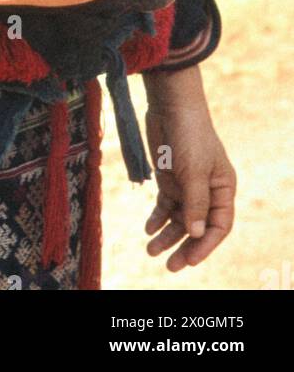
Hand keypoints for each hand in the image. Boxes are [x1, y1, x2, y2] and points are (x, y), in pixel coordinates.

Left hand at [143, 87, 235, 272]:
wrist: (170, 105)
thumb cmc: (189, 134)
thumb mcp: (193, 171)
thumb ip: (195, 203)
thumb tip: (196, 234)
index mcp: (223, 188)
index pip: (219, 226)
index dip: (205, 244)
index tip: (189, 260)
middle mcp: (207, 190)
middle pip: (198, 226)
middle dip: (184, 246)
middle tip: (170, 266)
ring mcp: (187, 185)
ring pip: (179, 218)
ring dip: (166, 235)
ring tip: (151, 250)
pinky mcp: (169, 178)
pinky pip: (165, 205)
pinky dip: (157, 218)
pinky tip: (148, 229)